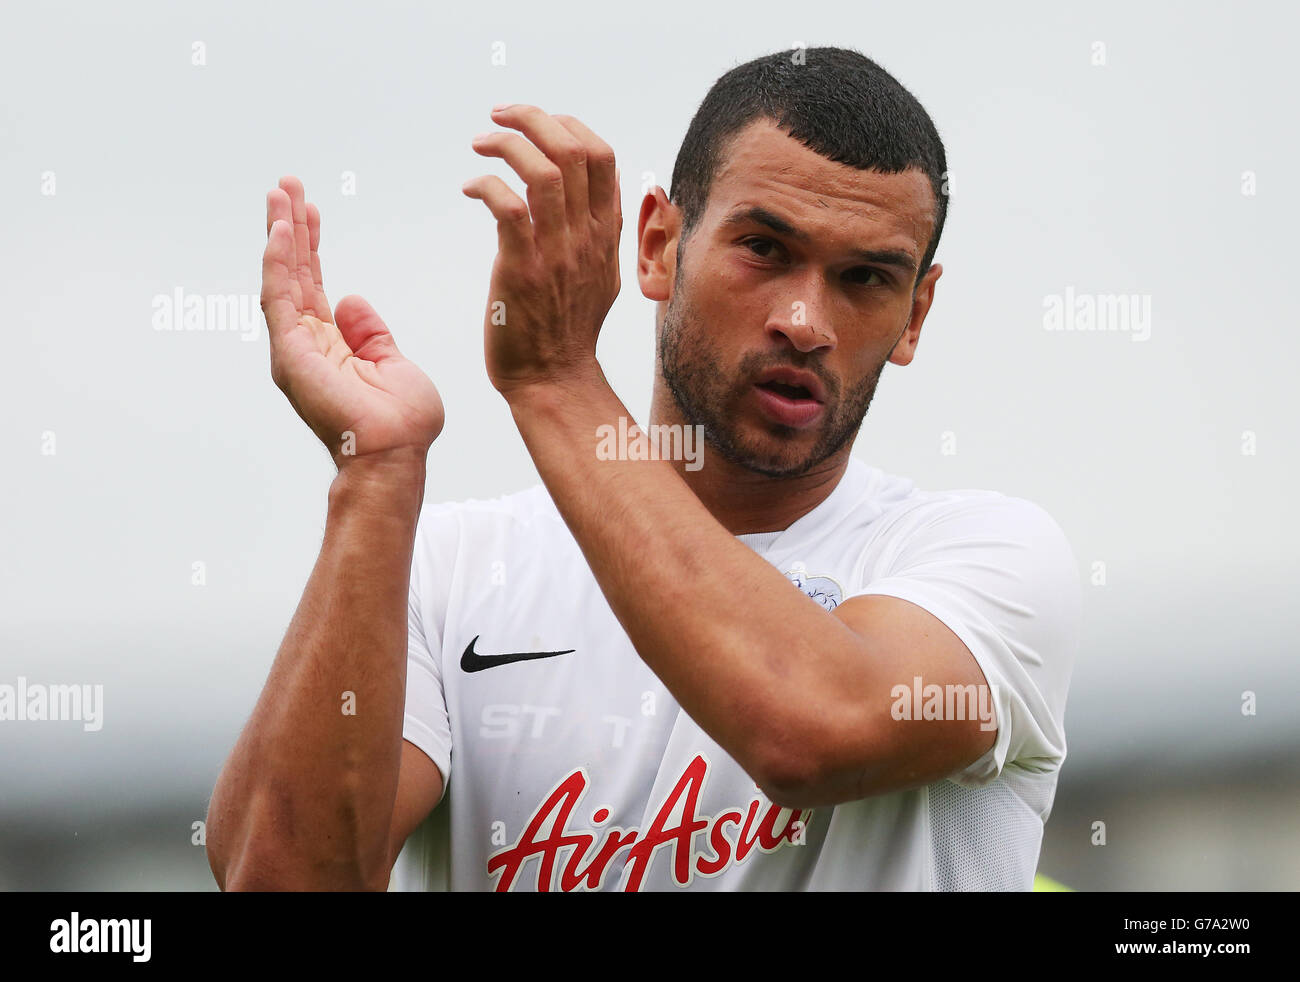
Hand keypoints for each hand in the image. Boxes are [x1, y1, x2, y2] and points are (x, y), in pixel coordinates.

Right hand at [261, 177, 443, 468]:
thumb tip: (352, 300)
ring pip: (283, 276)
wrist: (395, 454)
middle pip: (295, 272)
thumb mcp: (393, 364)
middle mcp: (306, 343)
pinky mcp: (291, 351)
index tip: (310, 209)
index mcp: (331, 345)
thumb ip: (371, 333)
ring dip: (280, 232)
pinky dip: (278, 260)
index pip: (316, 284)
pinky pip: (279, 296)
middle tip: (286, 184)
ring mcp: (295, 347)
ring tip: (279, 191)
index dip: (312, 245)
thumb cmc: (402, 423)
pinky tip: (279, 228)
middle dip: (290, 226)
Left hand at [461, 105, 621, 398]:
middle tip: (500, 115)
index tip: (538, 124)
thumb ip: (602, 234)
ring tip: (480, 143)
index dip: (568, 125)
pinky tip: (470, 188)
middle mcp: (587, 237)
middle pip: (574, 150)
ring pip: (543, 171)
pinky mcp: (522, 271)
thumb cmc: (569, 332)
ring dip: (507, 143)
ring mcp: (557, 253)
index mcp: (607, 234)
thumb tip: (601, 198)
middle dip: (533, 118)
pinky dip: (486, 184)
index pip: (602, 155)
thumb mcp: (603, 276)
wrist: (554, 381)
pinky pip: (508, 207)